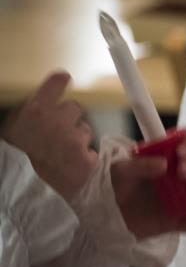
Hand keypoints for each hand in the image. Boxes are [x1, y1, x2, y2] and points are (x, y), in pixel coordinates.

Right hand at [1, 72, 96, 199]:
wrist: (23, 189)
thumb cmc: (17, 156)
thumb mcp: (14, 128)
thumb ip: (31, 111)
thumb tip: (44, 100)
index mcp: (35, 110)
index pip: (56, 83)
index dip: (60, 81)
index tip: (64, 78)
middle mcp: (57, 120)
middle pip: (75, 107)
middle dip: (69, 117)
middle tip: (56, 131)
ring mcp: (73, 139)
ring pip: (84, 128)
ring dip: (77, 137)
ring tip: (61, 150)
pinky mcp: (85, 157)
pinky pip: (90, 148)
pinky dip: (84, 155)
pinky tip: (70, 162)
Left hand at [111, 131, 185, 239]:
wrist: (104, 216)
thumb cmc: (113, 186)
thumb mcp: (120, 171)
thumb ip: (140, 165)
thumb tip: (164, 164)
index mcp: (167, 158)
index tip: (180, 151)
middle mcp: (179, 176)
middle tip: (182, 172)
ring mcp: (182, 198)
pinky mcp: (178, 220)